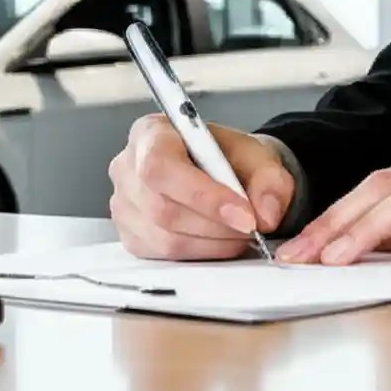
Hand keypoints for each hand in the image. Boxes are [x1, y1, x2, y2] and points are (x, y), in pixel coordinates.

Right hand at [109, 114, 293, 259]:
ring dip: (211, 243)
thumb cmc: (227, 159)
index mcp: (150, 133)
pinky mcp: (131, 236)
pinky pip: (163, 256)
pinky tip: (217, 240)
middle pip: (161, 208)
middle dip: (215, 224)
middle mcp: (127, 168)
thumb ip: (268, 180)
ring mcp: (123, 205)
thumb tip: (265, 214)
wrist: (222, 174)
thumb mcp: (256, 156)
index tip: (243, 214)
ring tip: (237, 233)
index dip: (201, 195)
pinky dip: (200, 254)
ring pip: (164, 238)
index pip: (160, 166)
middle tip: (250, 226)